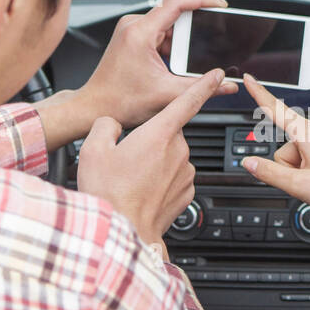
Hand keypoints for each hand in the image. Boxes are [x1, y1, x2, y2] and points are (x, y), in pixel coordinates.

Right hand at [77, 68, 225, 246]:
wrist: (123, 233)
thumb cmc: (109, 194)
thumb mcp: (92, 149)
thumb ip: (106, 126)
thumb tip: (113, 125)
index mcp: (159, 134)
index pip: (187, 102)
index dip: (203, 86)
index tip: (217, 76)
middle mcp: (178, 152)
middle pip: (168, 134)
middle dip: (151, 141)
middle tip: (126, 159)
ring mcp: (185, 174)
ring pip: (171, 158)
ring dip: (155, 163)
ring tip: (132, 181)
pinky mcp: (187, 194)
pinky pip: (175, 179)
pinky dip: (161, 182)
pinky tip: (143, 192)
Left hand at [81, 0, 236, 129]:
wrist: (95, 107)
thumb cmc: (119, 101)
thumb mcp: (168, 95)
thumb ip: (201, 89)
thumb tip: (225, 84)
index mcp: (140, 32)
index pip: (177, 2)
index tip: (221, 4)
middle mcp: (133, 25)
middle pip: (175, 14)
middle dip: (194, 29)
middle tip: (206, 46)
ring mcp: (131, 30)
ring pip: (168, 25)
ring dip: (181, 42)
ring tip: (179, 65)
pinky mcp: (132, 37)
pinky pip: (159, 33)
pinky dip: (171, 46)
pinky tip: (172, 64)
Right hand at [238, 73, 309, 211]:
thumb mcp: (298, 185)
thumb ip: (269, 172)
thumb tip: (248, 163)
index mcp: (308, 134)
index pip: (276, 110)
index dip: (259, 95)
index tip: (248, 79)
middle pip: (286, 146)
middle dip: (289, 165)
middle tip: (307, 181)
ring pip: (298, 152)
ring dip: (302, 168)